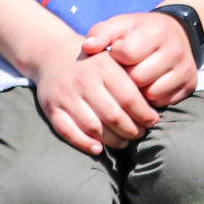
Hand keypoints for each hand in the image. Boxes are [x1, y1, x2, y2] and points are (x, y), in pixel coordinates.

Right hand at [28, 43, 159, 154]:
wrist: (54, 55)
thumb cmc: (94, 62)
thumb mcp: (114, 61)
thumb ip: (131, 79)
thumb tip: (152, 107)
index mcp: (105, 68)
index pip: (130, 98)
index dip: (144, 114)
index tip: (153, 121)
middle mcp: (85, 81)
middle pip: (113, 115)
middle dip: (131, 130)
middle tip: (140, 134)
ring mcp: (66, 96)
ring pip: (93, 126)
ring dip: (112, 140)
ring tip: (124, 142)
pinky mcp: (51, 108)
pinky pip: (68, 131)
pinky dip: (84, 143)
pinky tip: (98, 148)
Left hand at [82, 10, 199, 108]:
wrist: (175, 34)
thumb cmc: (139, 33)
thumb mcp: (121, 25)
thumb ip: (101, 33)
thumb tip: (87, 47)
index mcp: (158, 32)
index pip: (127, 54)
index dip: (117, 56)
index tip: (118, 53)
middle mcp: (176, 50)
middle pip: (138, 78)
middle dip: (127, 76)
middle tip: (127, 69)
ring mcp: (186, 69)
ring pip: (151, 93)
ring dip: (140, 90)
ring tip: (137, 78)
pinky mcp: (190, 85)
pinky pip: (163, 102)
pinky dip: (153, 98)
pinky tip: (150, 85)